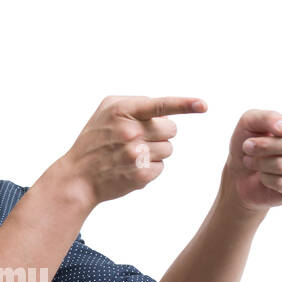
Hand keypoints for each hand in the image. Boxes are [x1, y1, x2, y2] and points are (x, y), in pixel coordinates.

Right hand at [56, 95, 207, 207]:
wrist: (77, 176)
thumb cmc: (95, 139)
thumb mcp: (106, 111)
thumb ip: (136, 104)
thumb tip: (168, 110)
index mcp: (122, 110)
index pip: (160, 105)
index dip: (184, 104)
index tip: (203, 105)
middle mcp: (130, 132)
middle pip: (171, 129)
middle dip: (161, 132)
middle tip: (141, 137)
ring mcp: (135, 155)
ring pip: (169, 149)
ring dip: (156, 151)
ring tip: (131, 154)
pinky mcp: (140, 175)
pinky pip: (161, 167)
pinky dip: (150, 167)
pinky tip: (131, 167)